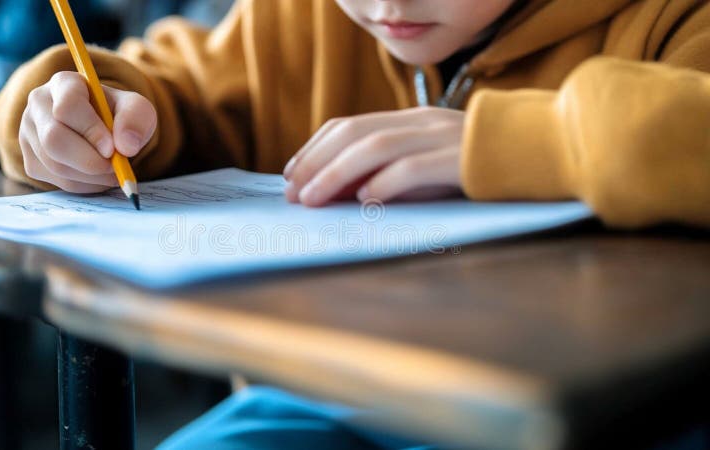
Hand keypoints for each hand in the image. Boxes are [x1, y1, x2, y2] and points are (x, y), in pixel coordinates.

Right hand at [19, 71, 156, 192]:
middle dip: (89, 161)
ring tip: (112, 171)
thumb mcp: (137, 109)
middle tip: (114, 167)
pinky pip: (56, 181)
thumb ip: (136, 119)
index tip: (112, 148)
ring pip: (55, 164)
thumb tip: (126, 147)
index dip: (91, 130)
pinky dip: (85, 185)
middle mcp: (38, 104)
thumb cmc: (119, 116)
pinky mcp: (31, 160)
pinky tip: (98, 175)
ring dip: (91, 176)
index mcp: (63, 83)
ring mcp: (29, 133)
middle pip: (53, 139)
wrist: (105, 130)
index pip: (68, 106)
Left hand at [283, 107, 463, 206]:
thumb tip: (339, 195)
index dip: (313, 149)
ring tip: (312, 199)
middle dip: (315, 161)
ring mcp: (442, 138)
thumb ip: (386, 175)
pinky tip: (364, 201)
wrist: (549, 158)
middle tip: (291, 192)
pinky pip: (413, 168)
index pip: (349, 126)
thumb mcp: (428, 171)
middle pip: (354, 132)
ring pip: (377, 147)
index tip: (290, 176)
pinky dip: (384, 183)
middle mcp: (422, 123)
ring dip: (336, 173)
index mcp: (411, 121)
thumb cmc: (481, 172)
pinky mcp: (462, 160)